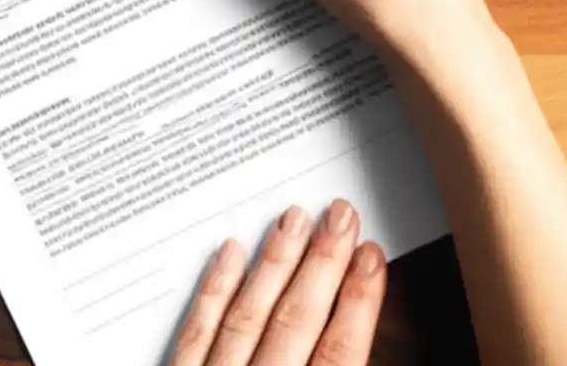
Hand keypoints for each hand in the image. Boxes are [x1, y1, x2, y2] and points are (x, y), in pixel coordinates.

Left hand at [171, 200, 385, 365]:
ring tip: (294, 219)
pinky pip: (194, 335)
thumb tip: (352, 318)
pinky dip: (215, 291)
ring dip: (274, 264)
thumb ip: (336, 363)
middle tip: (341, 216)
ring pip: (247, 318)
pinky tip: (230, 253)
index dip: (359, 303)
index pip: (340, 354)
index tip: (371, 256)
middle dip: (322, 265)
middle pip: (296, 323)